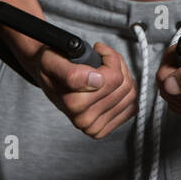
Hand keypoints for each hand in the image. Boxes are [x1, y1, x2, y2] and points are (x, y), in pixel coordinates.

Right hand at [13, 38, 138, 138]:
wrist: (48, 78)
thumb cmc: (52, 67)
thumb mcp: (52, 61)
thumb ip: (71, 72)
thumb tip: (96, 80)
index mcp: (74, 103)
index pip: (114, 77)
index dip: (109, 57)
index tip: (98, 50)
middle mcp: (83, 119)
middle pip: (124, 84)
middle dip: (116, 64)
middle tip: (102, 58)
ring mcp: (95, 126)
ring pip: (130, 93)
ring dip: (122, 75)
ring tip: (105, 69)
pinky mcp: (104, 128)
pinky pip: (131, 106)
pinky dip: (125, 91)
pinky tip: (111, 84)